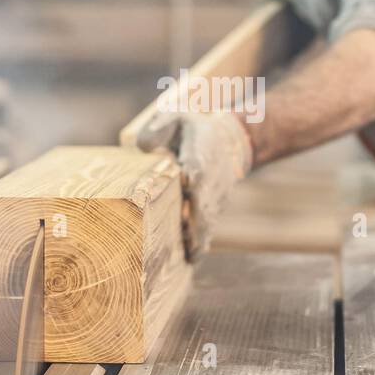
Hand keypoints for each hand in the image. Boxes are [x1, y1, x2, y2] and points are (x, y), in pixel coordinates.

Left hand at [134, 110, 253, 261]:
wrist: (233, 141)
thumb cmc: (195, 129)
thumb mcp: (178, 117)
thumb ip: (159, 128)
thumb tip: (140, 147)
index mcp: (201, 154)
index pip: (199, 166)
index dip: (195, 174)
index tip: (189, 181)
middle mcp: (211, 179)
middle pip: (204, 202)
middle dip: (196, 222)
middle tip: (186, 241)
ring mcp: (216, 195)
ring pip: (208, 219)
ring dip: (199, 237)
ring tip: (189, 257)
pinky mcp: (216, 207)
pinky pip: (209, 225)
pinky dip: (202, 241)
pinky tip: (192, 258)